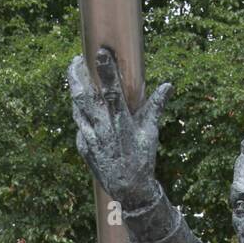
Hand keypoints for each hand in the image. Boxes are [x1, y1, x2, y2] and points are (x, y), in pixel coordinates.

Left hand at [68, 47, 172, 209]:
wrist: (129, 190)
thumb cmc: (143, 159)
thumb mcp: (151, 133)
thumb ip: (155, 107)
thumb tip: (168, 85)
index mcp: (120, 122)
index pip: (111, 91)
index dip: (106, 70)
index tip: (101, 52)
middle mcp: (102, 128)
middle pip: (83, 95)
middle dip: (76, 75)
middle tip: (76, 60)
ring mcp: (90, 138)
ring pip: (76, 108)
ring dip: (75, 90)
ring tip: (76, 78)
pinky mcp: (83, 147)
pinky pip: (79, 125)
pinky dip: (80, 114)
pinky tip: (83, 108)